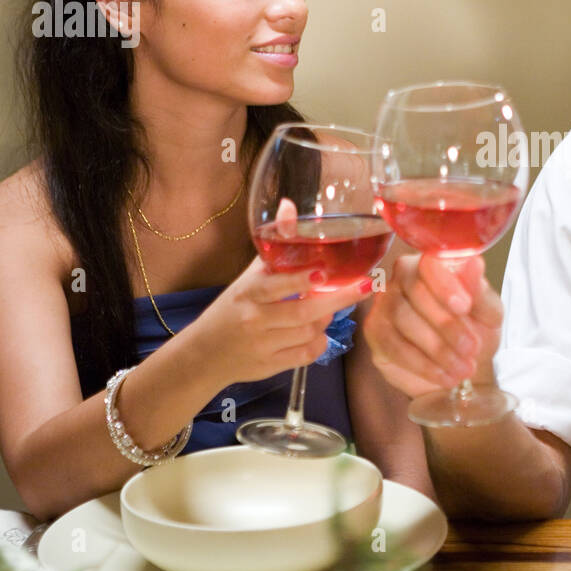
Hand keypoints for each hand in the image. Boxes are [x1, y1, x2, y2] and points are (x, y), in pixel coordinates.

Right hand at [180, 255, 372, 385]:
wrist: (205, 352)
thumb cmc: (234, 306)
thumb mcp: (249, 275)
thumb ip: (274, 244)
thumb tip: (289, 205)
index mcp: (248, 291)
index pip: (276, 285)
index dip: (300, 280)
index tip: (322, 274)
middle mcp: (254, 318)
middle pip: (303, 312)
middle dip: (338, 299)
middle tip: (365, 286)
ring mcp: (263, 344)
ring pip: (310, 332)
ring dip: (326, 319)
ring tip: (327, 308)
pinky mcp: (271, 365)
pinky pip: (307, 354)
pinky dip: (319, 343)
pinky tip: (317, 333)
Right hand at [362, 253, 502, 398]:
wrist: (464, 364)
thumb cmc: (476, 331)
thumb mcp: (488, 313)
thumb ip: (479, 291)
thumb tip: (473, 263)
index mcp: (432, 264)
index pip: (429, 263)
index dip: (445, 285)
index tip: (465, 307)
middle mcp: (402, 278)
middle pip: (414, 291)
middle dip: (446, 324)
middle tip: (471, 348)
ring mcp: (384, 304)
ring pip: (402, 319)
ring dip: (437, 348)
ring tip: (463, 368)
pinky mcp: (376, 333)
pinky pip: (393, 346)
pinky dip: (422, 364)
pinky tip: (444, 376)